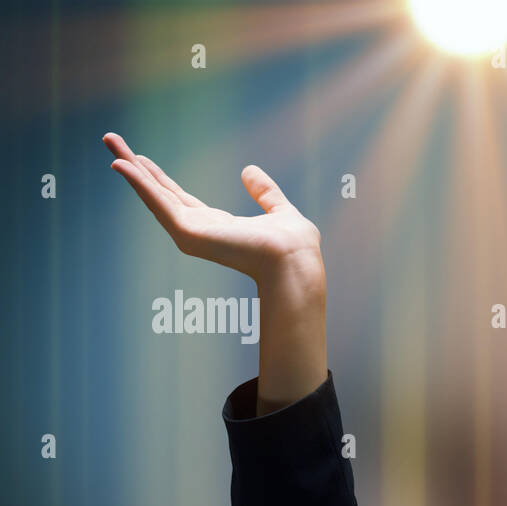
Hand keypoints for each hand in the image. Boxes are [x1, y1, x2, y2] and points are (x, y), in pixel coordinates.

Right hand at [102, 132, 321, 282]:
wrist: (294, 260)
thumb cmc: (294, 246)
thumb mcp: (279, 210)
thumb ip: (265, 193)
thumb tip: (249, 171)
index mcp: (218, 226)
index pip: (180, 198)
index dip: (159, 179)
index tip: (141, 159)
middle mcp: (200, 230)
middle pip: (159, 193)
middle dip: (135, 167)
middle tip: (111, 140)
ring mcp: (192, 233)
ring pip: (153, 196)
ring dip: (131, 169)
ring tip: (109, 142)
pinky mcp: (189, 233)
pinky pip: (158, 203)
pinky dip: (140, 184)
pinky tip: (122, 164)